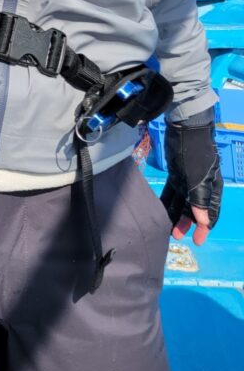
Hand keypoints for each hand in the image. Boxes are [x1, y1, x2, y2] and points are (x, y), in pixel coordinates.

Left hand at [160, 119, 221, 245]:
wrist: (186, 129)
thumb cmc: (194, 152)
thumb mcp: (197, 176)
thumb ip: (199, 199)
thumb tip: (203, 221)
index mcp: (211, 189)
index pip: (209, 213)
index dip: (204, 228)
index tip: (197, 241)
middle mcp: (200, 187)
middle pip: (193, 210)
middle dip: (186, 223)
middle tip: (176, 235)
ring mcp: (187, 180)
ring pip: (181, 202)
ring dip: (175, 214)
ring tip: (166, 226)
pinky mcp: (176, 173)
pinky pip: (172, 192)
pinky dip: (168, 201)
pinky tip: (159, 209)